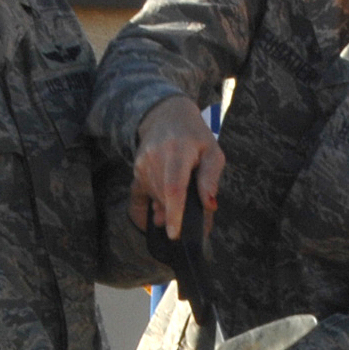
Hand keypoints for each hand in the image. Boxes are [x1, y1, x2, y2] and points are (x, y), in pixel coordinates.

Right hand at [129, 94, 223, 240]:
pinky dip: (157, 200)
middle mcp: (156, 157)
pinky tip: (164, 198)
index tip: (173, 233)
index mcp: (178, 151)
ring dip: (168, 203)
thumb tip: (209, 205)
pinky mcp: (136, 169)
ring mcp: (143, 163)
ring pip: (156, 198)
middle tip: (193, 207)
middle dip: (178, 209)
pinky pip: (146, 195)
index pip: (174, 187)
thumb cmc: (195, 137)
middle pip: (165, 197)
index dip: (174, 212)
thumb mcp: (212, 152)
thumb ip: (210, 178)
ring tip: (181, 186)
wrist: (167, 116)